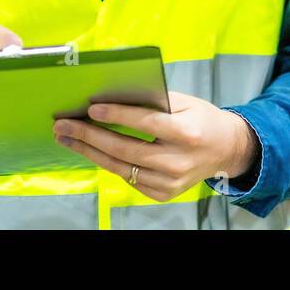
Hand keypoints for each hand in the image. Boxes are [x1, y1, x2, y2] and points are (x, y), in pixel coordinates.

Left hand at [51, 92, 258, 201]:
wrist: (225, 149)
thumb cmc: (201, 119)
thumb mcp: (184, 102)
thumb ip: (152, 101)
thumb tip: (112, 96)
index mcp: (186, 133)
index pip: (145, 124)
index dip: (116, 116)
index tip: (90, 108)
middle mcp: (177, 161)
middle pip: (124, 149)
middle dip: (88, 136)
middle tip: (63, 125)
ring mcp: (170, 182)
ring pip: (121, 168)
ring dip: (89, 151)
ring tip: (67, 138)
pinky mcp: (164, 194)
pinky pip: (128, 179)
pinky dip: (108, 163)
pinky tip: (91, 151)